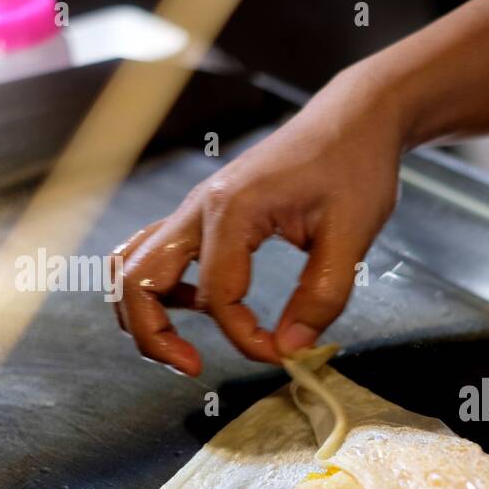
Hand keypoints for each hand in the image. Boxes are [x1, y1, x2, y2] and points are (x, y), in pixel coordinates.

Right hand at [112, 66, 405, 375]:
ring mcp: (195, 209)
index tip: (284, 355)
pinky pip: (153, 253)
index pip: (216, 297)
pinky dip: (160, 289)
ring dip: (144, 313)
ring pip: (132, 266)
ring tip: (183, 348)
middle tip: (193, 369)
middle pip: (138, 280)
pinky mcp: (203, 214)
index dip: (245, 339)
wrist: (354, 120)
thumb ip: (321, 297)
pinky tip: (199, 307)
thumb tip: (290, 348)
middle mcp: (199, 208)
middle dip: (153, 336)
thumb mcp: (352, 236)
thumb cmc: (355, 166)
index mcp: (232, 210)